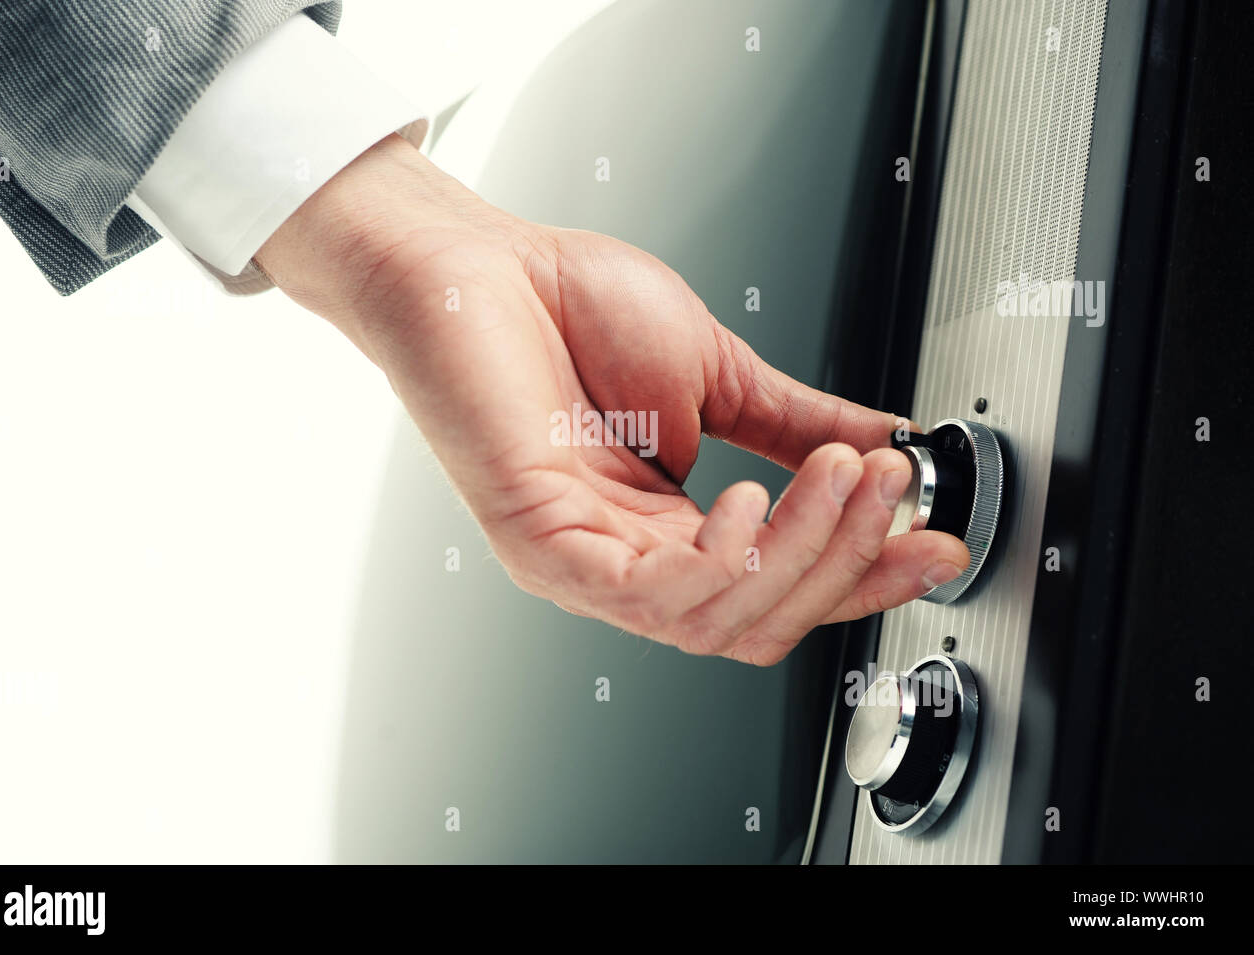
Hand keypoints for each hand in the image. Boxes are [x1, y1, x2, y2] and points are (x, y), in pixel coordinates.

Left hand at [256, 134, 969, 663]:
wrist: (478, 261)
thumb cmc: (571, 309)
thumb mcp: (719, 373)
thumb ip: (798, 423)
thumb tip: (885, 441)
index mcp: (667, 527)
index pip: (779, 588)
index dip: (867, 574)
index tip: (932, 543)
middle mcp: (626, 557)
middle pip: (760, 621)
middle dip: (846, 562)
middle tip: (888, 488)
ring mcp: (581, 559)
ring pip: (718, 618)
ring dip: (801, 552)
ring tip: (837, 478)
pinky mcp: (542, 543)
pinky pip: (649, 594)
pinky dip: (723, 560)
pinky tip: (752, 501)